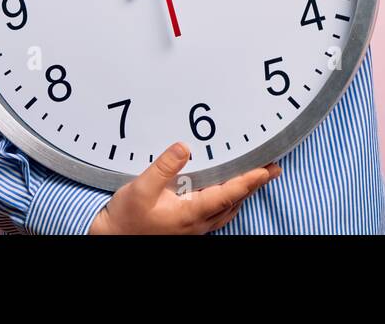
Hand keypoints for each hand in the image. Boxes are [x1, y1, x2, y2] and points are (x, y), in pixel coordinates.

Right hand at [87, 142, 281, 234]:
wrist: (111, 237)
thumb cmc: (126, 216)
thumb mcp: (140, 188)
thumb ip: (163, 167)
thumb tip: (184, 147)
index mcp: (190, 213)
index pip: (228, 194)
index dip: (250, 180)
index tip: (267, 169)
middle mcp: (197, 223)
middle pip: (234, 202)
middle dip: (255, 184)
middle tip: (273, 168)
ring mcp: (194, 228)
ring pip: (228, 209)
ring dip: (244, 192)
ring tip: (257, 176)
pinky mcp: (188, 227)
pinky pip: (218, 213)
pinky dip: (230, 200)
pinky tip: (228, 191)